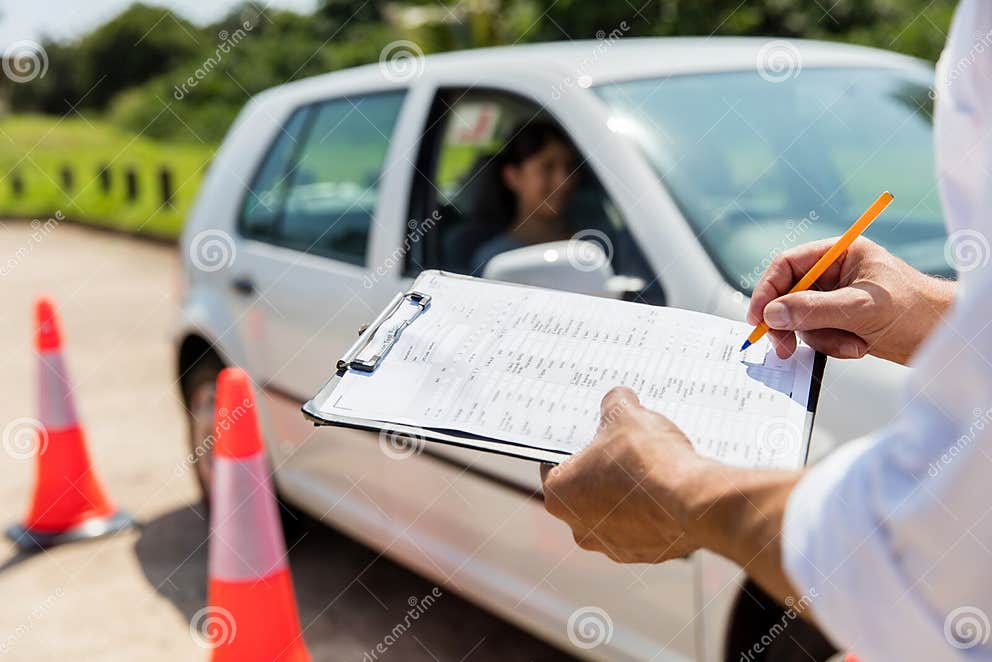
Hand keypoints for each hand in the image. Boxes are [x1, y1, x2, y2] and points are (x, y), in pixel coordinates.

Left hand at [540, 386, 711, 562]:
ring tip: (651, 469)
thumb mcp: (625, 414)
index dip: (575, 446)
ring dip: (628, 495)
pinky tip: (667, 491)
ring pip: (614, 512)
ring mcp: (612, 546)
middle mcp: (579, 527)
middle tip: (624, 449)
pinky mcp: (644, 555)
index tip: (592, 436)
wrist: (692, 499)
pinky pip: (643, 528)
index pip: (555, 465)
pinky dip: (652, 512)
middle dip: (602, 471)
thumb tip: (618, 399)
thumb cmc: (647, 459)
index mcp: (560, 494)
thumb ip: (615, 404)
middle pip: (585, 491)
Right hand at [748, 237, 954, 364]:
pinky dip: (833, 346)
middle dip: (791, 322)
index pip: (788, 265)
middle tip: (783, 347)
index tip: (759, 317)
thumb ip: (812, 309)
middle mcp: (835, 273)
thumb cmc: (915, 310)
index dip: (768, 290)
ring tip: (852, 343)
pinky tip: (859, 346)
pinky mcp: (842, 321)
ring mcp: (837, 298)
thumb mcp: (860, 308)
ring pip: (802, 320)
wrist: (945, 337)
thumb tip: (772, 313)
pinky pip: (818, 335)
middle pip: (789, 295)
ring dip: (822, 338)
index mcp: (840, 254)